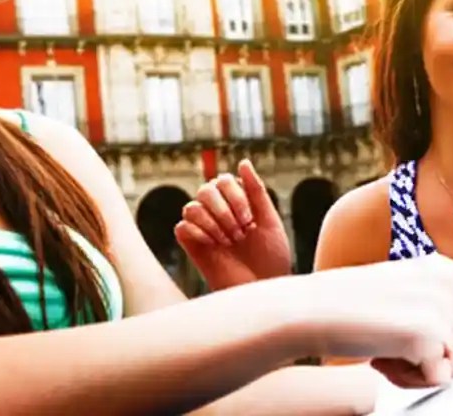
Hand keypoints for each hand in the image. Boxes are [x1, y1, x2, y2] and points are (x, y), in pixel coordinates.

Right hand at [175, 160, 291, 290]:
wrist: (264, 290)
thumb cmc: (271, 258)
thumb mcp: (269, 220)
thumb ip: (256, 191)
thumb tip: (243, 162)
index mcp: (237, 204)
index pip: (224, 180)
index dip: (235, 196)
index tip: (250, 222)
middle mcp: (218, 213)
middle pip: (205, 189)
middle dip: (224, 209)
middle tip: (240, 233)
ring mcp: (204, 229)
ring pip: (191, 206)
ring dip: (212, 222)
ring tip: (228, 241)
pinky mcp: (193, 246)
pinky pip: (181, 226)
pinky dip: (198, 233)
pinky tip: (214, 246)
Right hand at [287, 255, 452, 388]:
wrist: (311, 309)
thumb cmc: (349, 311)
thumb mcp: (403, 302)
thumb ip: (439, 316)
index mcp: (445, 271)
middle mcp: (450, 282)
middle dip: (432, 356)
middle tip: (390, 339)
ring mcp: (443, 305)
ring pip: (452, 364)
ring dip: (418, 367)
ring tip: (383, 343)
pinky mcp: (431, 330)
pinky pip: (436, 375)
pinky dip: (409, 375)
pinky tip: (383, 351)